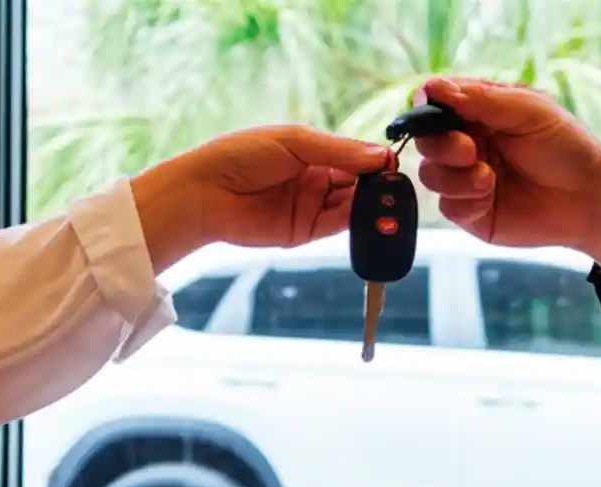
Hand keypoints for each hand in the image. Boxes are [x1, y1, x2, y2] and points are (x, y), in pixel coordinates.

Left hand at [129, 125, 389, 272]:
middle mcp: (316, 179)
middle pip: (359, 183)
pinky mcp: (304, 231)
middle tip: (397, 190)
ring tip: (389, 207)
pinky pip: (338, 226)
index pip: (355, 157)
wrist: (204, 193)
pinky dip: (357, 223)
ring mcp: (311, 206)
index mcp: (313, 152)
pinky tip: (370, 217)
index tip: (394, 165)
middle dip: (378, 186)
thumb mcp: (295, 142)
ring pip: (353, 206)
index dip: (375, 161)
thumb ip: (340, 151)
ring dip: (372, 207)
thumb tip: (381, 155)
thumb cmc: (241, 155)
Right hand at [413, 77, 600, 273]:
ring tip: (487, 179)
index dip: (428, 108)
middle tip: (469, 151)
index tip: (433, 109)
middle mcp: (469, 144)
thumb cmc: (566, 147)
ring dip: (453, 177)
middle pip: (426, 141)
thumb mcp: (527, 111)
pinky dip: (463, 200)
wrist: (591, 199)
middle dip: (440, 145)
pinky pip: (447, 206)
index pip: (436, 104)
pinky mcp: (473, 212)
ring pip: (430, 175)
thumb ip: (479, 99)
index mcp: (480, 113)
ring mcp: (468, 179)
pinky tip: (488, 196)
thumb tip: (430, 87)